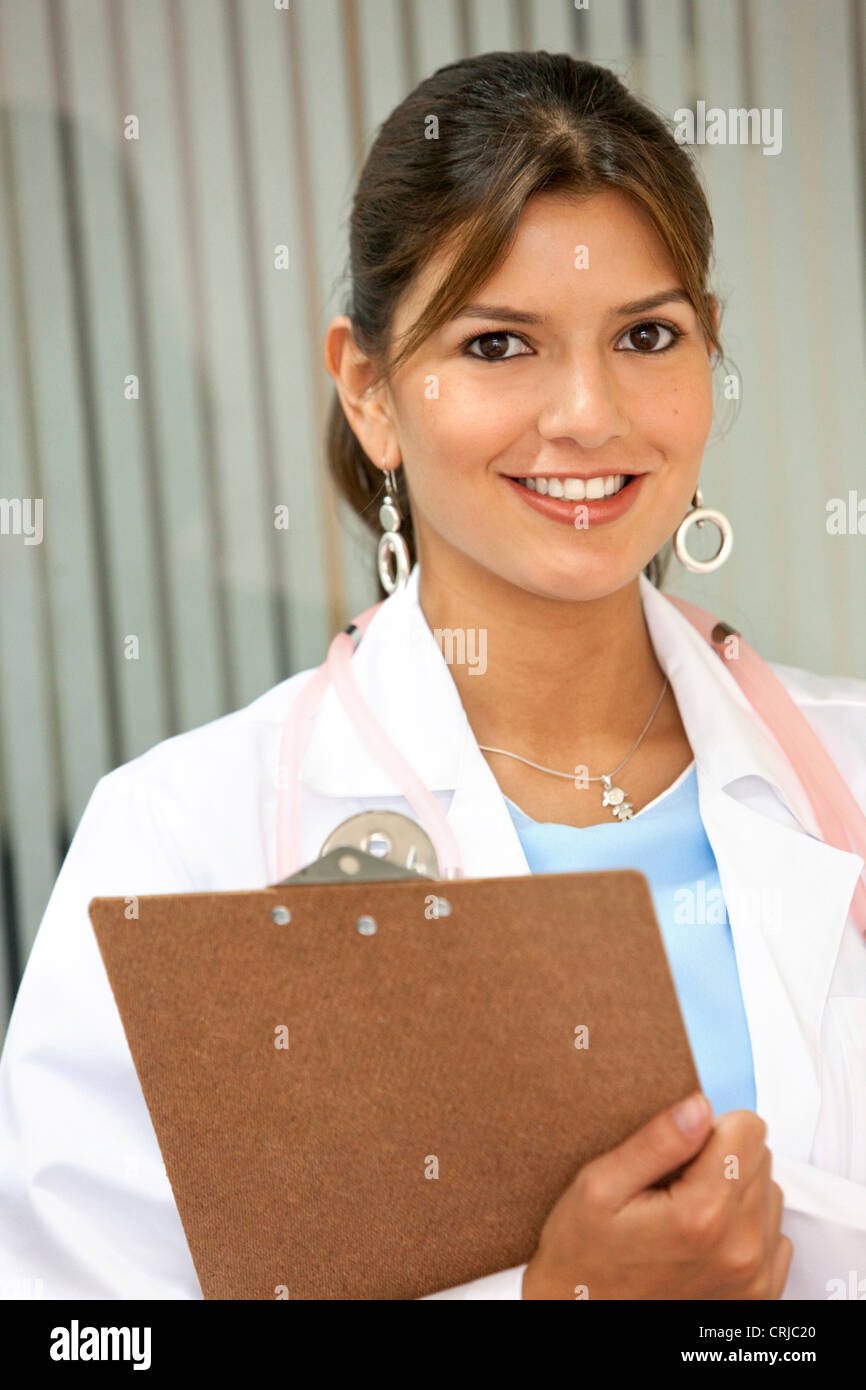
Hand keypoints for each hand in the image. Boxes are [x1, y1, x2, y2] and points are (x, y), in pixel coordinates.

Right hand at [522, 1092, 792, 1299]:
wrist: (581, 1316)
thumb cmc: (584, 1256)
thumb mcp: (599, 1186)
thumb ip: (656, 1141)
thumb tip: (699, 1106)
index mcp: (702, 1213)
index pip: (749, 1129)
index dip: (709, 1127)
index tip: (679, 1150)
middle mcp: (739, 1248)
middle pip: (762, 1158)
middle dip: (721, 1157)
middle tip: (674, 1183)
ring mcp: (753, 1276)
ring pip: (769, 1194)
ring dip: (736, 1192)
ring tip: (686, 1210)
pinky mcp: (759, 1295)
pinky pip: (775, 1235)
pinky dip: (746, 1227)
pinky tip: (705, 1237)